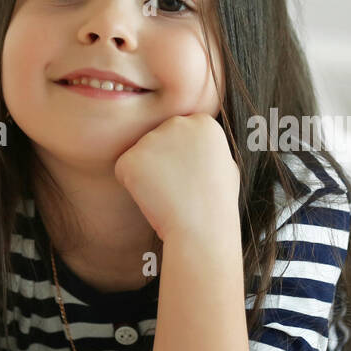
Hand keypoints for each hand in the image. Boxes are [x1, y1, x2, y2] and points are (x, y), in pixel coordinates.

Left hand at [113, 112, 239, 241]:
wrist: (203, 229)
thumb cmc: (218, 204)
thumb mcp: (226, 166)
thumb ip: (207, 148)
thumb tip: (197, 144)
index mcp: (202, 121)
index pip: (180, 132)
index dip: (183, 158)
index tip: (194, 176)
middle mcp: (177, 122)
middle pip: (158, 139)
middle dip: (163, 162)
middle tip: (179, 187)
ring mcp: (152, 138)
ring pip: (141, 155)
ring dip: (148, 175)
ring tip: (170, 194)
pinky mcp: (131, 158)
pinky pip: (125, 170)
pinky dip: (133, 187)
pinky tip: (155, 198)